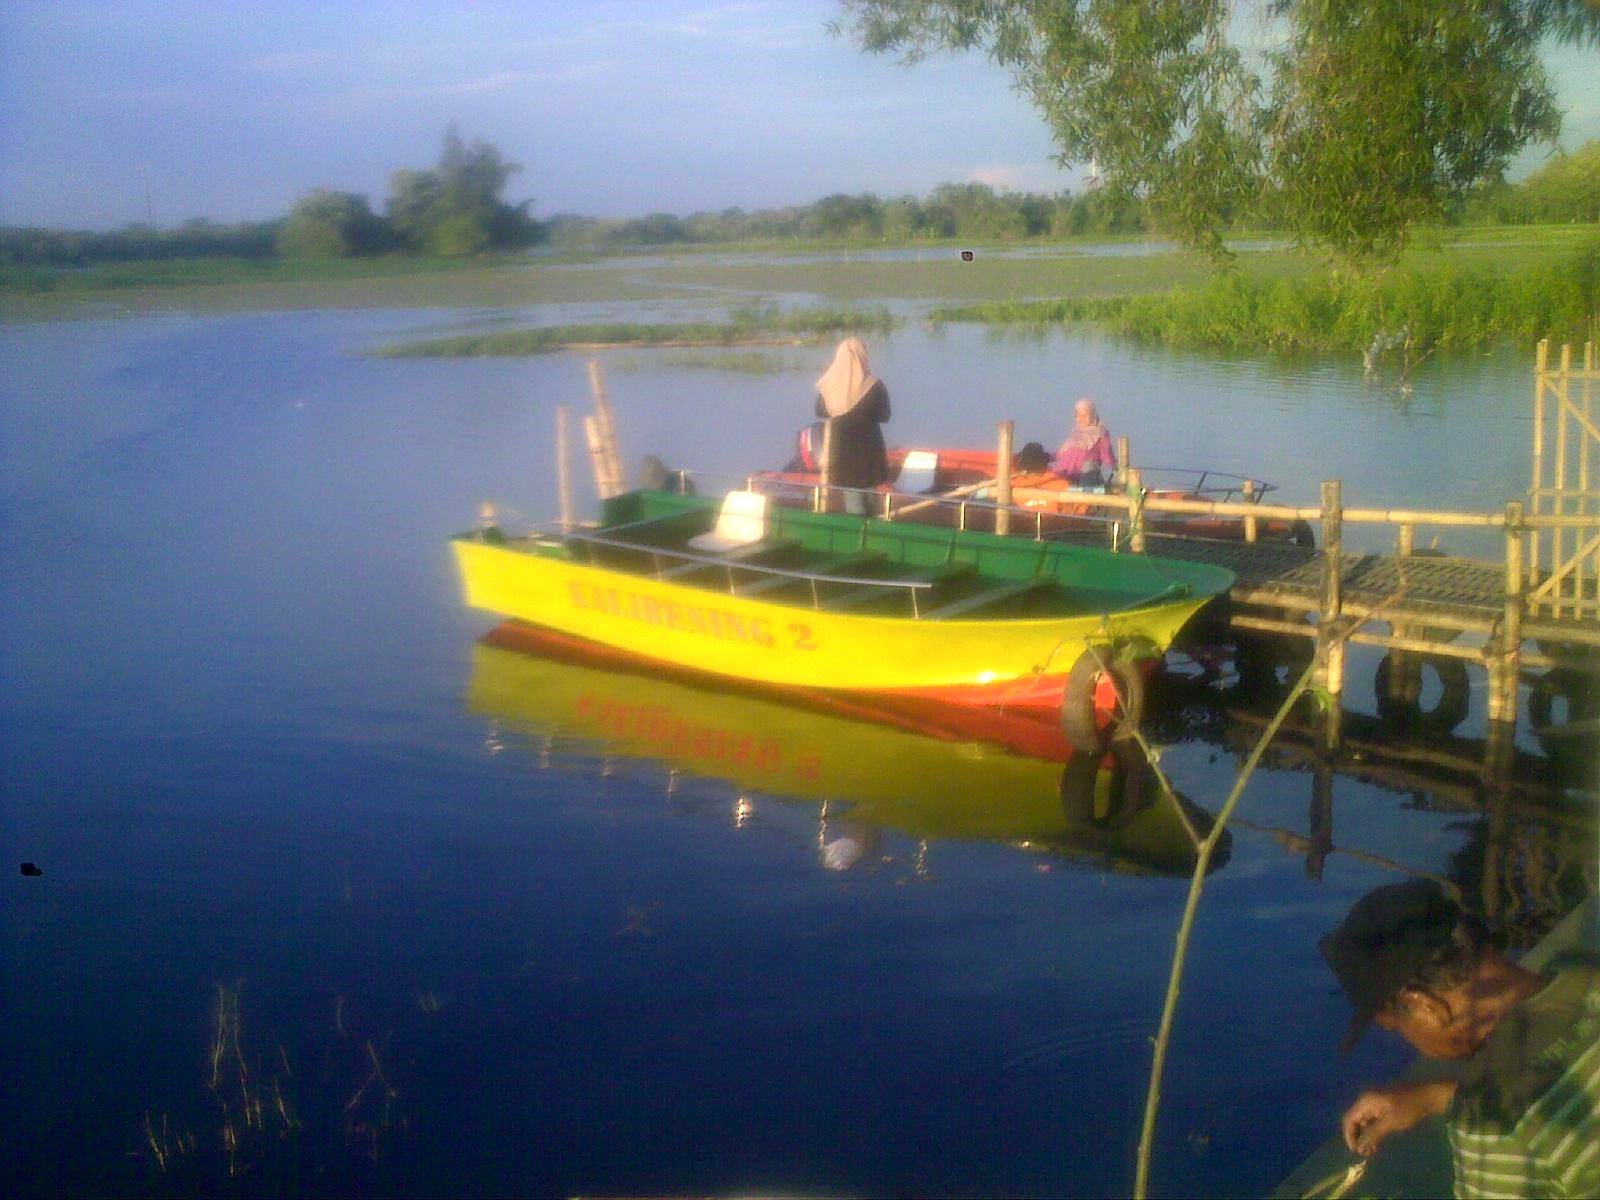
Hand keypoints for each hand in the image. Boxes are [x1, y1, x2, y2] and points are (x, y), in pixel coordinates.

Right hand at [1340, 1079, 1455, 1156]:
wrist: (1428, 1096)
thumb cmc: (1408, 1108)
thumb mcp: (1390, 1123)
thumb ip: (1373, 1134)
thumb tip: (1359, 1147)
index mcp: (1365, 1101)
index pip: (1349, 1119)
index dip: (1349, 1135)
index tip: (1355, 1151)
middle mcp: (1367, 1100)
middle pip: (1355, 1119)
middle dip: (1357, 1137)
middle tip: (1364, 1153)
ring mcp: (1375, 1102)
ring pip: (1364, 1120)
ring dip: (1365, 1135)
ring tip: (1372, 1151)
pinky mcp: (1384, 1106)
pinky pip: (1372, 1119)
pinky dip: (1373, 1131)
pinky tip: (1378, 1141)